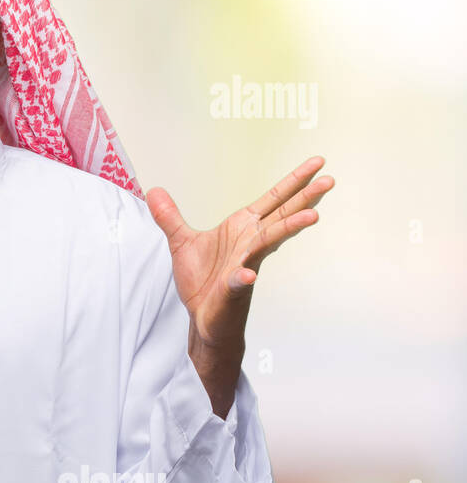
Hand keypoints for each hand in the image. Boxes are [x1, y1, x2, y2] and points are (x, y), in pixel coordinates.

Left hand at [145, 156, 334, 349]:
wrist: (201, 319)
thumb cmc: (201, 282)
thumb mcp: (180, 243)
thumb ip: (169, 217)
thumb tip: (152, 191)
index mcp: (242, 229)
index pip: (272, 200)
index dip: (293, 181)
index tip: (317, 163)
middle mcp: (250, 244)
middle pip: (281, 215)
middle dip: (304, 197)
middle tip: (328, 179)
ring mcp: (245, 266)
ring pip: (269, 243)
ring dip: (289, 229)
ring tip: (311, 216)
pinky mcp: (233, 290)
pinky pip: (239, 282)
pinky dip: (242, 278)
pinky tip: (247, 276)